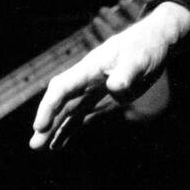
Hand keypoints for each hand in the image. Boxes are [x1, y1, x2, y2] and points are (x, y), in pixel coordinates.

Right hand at [29, 2, 189, 149]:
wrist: (155, 41)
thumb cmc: (146, 47)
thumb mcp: (140, 59)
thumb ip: (127, 73)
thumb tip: (115, 88)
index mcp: (90, 67)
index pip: (63, 87)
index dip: (50, 106)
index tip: (40, 125)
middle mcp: (86, 79)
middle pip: (61, 102)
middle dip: (47, 122)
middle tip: (34, 146)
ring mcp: (93, 90)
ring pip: (68, 111)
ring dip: (54, 129)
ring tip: (39, 148)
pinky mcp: (102, 99)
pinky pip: (81, 115)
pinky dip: (69, 129)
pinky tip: (59, 144)